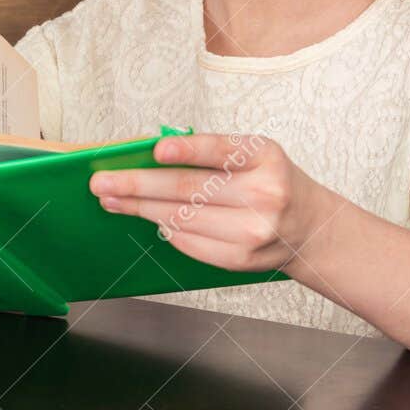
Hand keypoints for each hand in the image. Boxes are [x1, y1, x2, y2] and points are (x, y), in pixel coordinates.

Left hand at [88, 131, 321, 274]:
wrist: (308, 228)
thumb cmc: (270, 181)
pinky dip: (164, 228)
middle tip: (102, 182)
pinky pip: (190, 242)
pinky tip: (147, 217)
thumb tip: (149, 158)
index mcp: (266, 158)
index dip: (188, 151)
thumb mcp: (255, 154)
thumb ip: (212, 153)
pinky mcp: (240, 259)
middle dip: (138, 186)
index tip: (156, 151)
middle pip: (189, 190)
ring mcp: (252, 231)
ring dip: (140, 209)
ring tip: (112, 199)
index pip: (221, 150)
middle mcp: (264, 195)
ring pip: (182, 218)